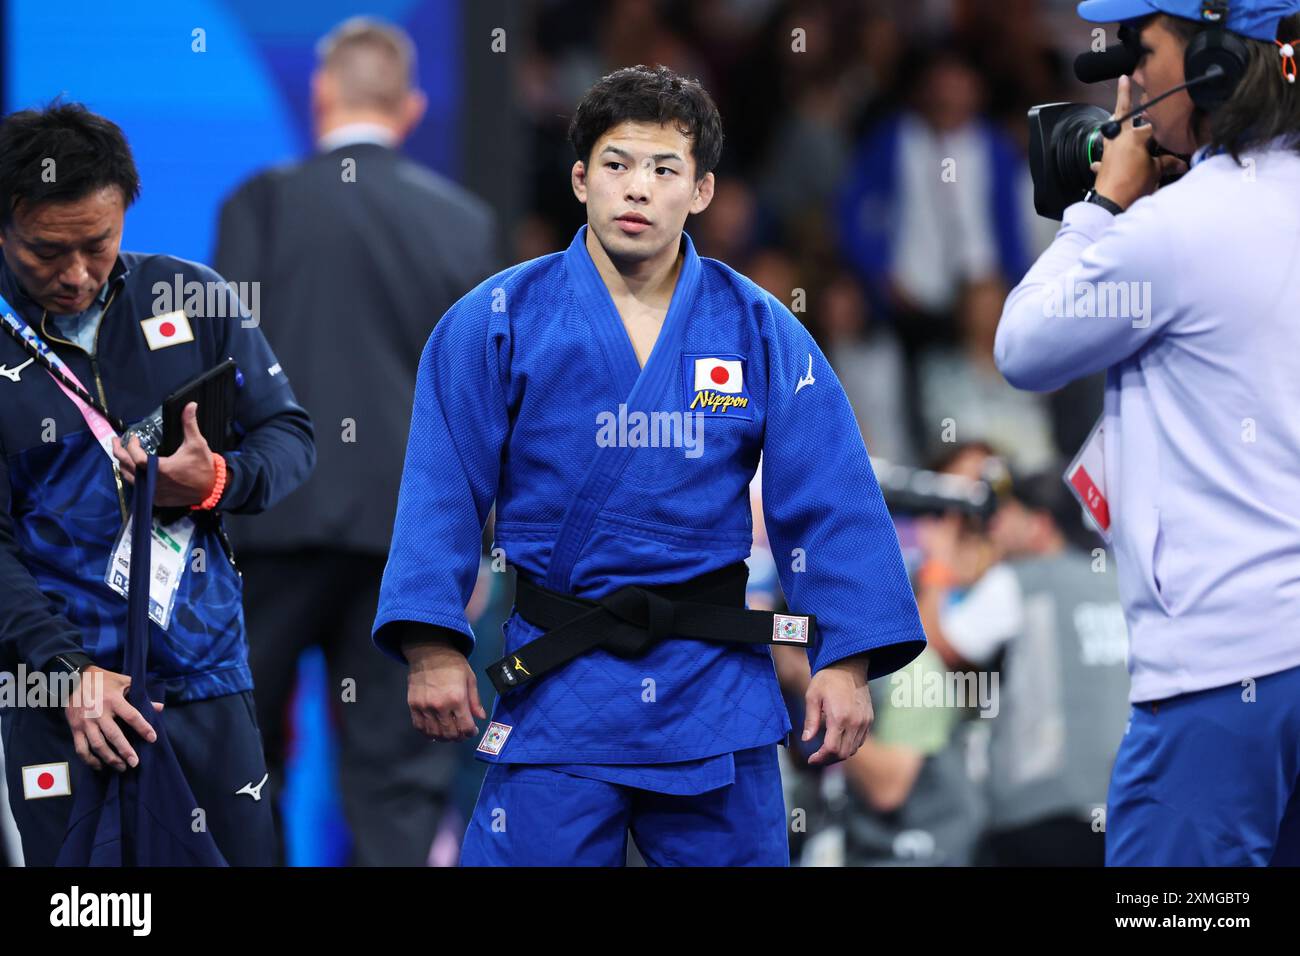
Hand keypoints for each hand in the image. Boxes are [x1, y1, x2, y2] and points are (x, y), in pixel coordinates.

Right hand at [64, 665, 163, 770]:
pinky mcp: (74, 728)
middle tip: (135, 763)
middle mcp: (99, 713)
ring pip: (97, 745)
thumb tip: (159, 708)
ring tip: (122, 767)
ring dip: (110, 759)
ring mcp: (85, 722)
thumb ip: (141, 695)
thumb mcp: (124, 682)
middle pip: (114, 735)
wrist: (73, 679)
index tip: (152, 739)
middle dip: (125, 751)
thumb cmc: (103, 680)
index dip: (143, 728)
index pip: (131, 716)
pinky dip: (90, 760)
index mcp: (113, 700)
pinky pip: (81, 748)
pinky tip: (100, 766)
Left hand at [112, 402, 216, 506]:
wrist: (212, 489)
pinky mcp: (157, 499)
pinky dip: (133, 476)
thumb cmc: (203, 466)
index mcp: (161, 468)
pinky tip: (134, 469)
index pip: (136, 456)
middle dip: (118, 452)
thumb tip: (191, 405)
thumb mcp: (197, 443)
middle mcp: (153, 482)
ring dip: (123, 464)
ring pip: (129, 478)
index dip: (131, 445)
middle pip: (126, 466)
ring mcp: (153, 492)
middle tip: (115, 441)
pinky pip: (138, 487)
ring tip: (123, 454)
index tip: (134, 437)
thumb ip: (189, 424)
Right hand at [405, 638, 486, 740]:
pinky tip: (434, 731)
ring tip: (449, 734)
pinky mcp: (413, 705)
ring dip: (443, 737)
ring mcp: (425, 707)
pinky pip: (419, 726)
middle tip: (461, 734)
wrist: (429, 651)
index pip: (465, 726)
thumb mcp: (470, 678)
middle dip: (458, 737)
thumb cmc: (452, 663)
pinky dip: (427, 733)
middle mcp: (440, 706)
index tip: (472, 730)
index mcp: (457, 698)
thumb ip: (475, 700)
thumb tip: (481, 717)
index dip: (470, 732)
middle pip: (450, 733)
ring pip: (434, 733)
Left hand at [802, 654, 872, 765]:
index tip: (810, 759)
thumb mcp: (812, 697)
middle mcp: (855, 722)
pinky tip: (838, 742)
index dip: (820, 758)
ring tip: (825, 751)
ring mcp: (864, 722)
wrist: (849, 666)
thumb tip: (806, 740)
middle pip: (843, 753)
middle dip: (828, 760)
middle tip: (816, 758)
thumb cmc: (827, 679)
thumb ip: (810, 721)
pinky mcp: (869, 720)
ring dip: (838, 754)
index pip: (832, 748)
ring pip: (853, 749)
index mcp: (839, 717)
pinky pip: (860, 741)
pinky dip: (849, 746)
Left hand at [1090, 76, 1187, 209]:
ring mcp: (1108, 150)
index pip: (1153, 124)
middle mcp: (1119, 139)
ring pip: (1111, 130)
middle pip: (1123, 113)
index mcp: (1134, 136)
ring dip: (1115, 121)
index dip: (1164, 122)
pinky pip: (1103, 156)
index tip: (1169, 111)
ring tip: (1116, 111)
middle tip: (1125, 79)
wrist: (1111, 203)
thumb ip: (1168, 163)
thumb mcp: (1156, 171)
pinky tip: (1099, 160)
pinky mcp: (1102, 164)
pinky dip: (1105, 156)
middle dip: (1125, 95)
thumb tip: (1180, 163)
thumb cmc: (1134, 184)